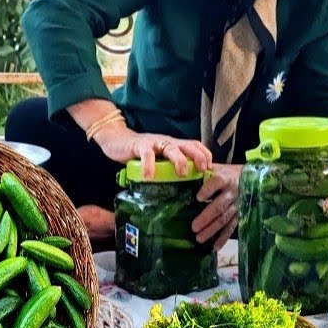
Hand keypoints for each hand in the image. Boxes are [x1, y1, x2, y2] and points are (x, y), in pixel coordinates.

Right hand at [95, 128, 212, 176]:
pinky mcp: (139, 145)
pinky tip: (149, 176)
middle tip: (202, 170)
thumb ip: (168, 167)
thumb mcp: (159, 159)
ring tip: (182, 173)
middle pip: (188, 145)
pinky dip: (149, 165)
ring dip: (179, 160)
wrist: (117, 140)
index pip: (194, 145)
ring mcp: (154, 142)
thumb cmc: (140, 153)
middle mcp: (167, 141)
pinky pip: (146, 154)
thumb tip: (182, 188)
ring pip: (171, 148)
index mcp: (174, 144)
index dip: (205, 154)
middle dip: (198, 156)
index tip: (210, 168)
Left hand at [191, 164, 241, 250]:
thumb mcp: (216, 168)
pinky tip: (215, 246)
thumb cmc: (226, 173)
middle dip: (206, 217)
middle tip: (194, 227)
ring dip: (212, 229)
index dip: (208, 190)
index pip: (217, 183)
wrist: (250, 177)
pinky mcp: (240, 214)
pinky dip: (224, 237)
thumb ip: (202, 171)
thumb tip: (184, 173)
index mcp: (225, 178)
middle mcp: (232, 193)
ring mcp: (237, 205)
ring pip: (225, 219)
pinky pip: (232, 227)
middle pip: (220, 205)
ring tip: (199, 238)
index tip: (198, 197)